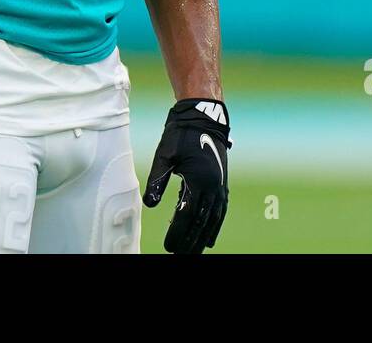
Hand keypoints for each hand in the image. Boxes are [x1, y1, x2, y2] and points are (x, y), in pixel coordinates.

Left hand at [143, 99, 230, 253]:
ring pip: (213, 219)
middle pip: (202, 222)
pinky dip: (215, 226)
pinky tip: (210, 238)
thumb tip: (149, 204)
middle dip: (190, 240)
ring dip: (204, 237)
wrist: (203, 116)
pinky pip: (220, 211)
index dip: (178, 233)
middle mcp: (213, 186)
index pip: (187, 215)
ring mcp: (220, 186)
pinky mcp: (222, 183)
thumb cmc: (181, 134)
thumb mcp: (165, 155)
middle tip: (180, 254)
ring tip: (194, 252)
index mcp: (198, 180)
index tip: (169, 247)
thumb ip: (157, 181)